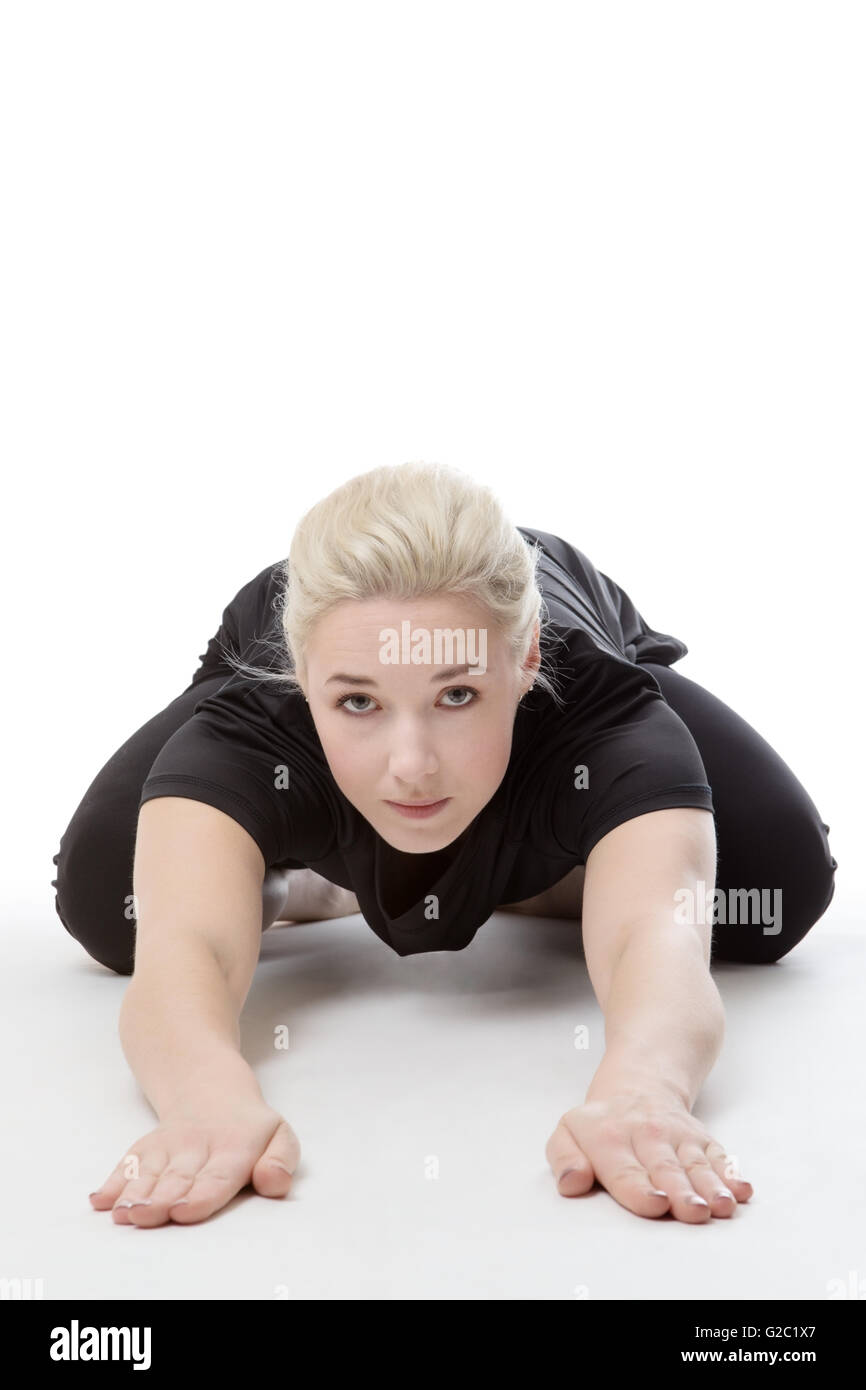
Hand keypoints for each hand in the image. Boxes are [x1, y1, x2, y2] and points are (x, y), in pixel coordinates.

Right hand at [88, 1100, 299, 1226]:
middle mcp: (196, 1149)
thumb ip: (282, 1162)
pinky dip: (113, 1181)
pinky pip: (128, 1162)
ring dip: (133, 1193)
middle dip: (160, 1199)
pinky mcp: (146, 1148)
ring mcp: (168, 1147)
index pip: (217, 1177)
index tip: (183, 1210)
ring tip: (120, 1213)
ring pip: (149, 1172)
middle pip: (176, 1178)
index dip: (201, 1195)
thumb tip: (273, 1182)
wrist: (211, 1089)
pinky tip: (100, 1199)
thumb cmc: (250, 1129)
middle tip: (144, 1216)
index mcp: (233, 1150)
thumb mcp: (280, 1138)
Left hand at [545, 1088, 752, 1221]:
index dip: (641, 1189)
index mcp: (609, 1138)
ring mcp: (679, 1136)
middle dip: (681, 1192)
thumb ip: (564, 1159)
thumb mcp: (568, 1133)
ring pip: (696, 1164)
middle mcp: (647, 1135)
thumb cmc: (600, 1124)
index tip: (656, 1204)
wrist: (639, 1083)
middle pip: (666, 1169)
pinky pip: (718, 1155)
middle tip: (694, 1211)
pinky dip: (731, 1172)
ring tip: (723, 1206)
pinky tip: (742, 1190)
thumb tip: (571, 1183)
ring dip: (711, 1186)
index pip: (625, 1170)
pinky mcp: (702, 1139)